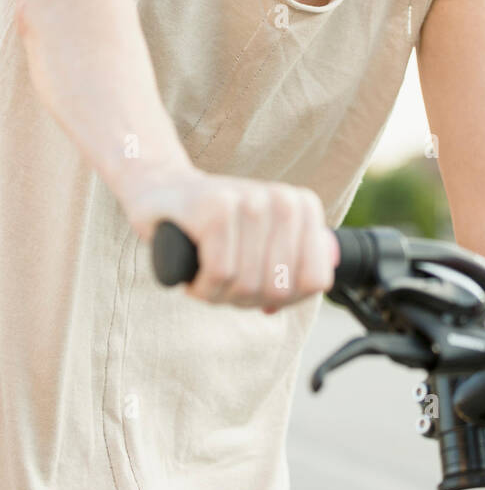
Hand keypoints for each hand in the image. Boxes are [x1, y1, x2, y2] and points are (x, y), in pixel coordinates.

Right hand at [123, 165, 334, 311]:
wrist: (165, 190)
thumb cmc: (218, 227)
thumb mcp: (263, 243)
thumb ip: (290, 268)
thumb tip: (291, 299)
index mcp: (303, 207)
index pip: (314, 281)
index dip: (284, 299)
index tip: (259, 284)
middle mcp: (282, 200)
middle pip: (279, 288)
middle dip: (248, 299)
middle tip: (226, 281)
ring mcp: (250, 200)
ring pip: (248, 285)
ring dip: (220, 295)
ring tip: (208, 275)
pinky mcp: (216, 208)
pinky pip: (221, 274)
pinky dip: (203, 287)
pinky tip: (194, 276)